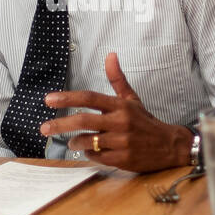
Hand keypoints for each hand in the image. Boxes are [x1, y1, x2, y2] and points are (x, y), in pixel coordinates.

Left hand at [38, 52, 191, 171]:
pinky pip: (96, 157)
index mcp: (120, 106)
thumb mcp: (132, 99)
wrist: (170, 146)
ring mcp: (122, 142)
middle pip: (83, 121)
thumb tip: (110, 55)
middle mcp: (120, 122)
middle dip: (60, 125)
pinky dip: (89, 154)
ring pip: (87, 141)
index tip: (48, 100)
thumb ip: (117, 79)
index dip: (67, 98)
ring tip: (72, 143)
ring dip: (75, 142)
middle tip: (44, 128)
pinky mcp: (123, 160)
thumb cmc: (146, 122)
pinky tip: (90, 151)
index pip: (89, 98)